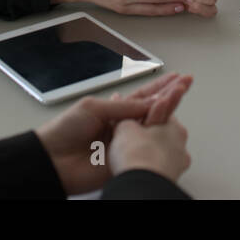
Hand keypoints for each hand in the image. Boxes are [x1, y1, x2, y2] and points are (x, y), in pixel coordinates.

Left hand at [36, 73, 192, 193]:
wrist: (52, 160)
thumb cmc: (65, 130)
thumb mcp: (94, 108)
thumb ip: (123, 107)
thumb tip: (149, 104)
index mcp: (112, 110)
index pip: (142, 97)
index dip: (160, 87)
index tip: (177, 78)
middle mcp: (122, 125)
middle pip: (152, 110)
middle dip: (171, 96)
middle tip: (186, 84)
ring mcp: (125, 143)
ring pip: (153, 127)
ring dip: (168, 113)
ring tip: (181, 96)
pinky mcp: (125, 160)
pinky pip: (145, 148)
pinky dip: (158, 138)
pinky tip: (169, 127)